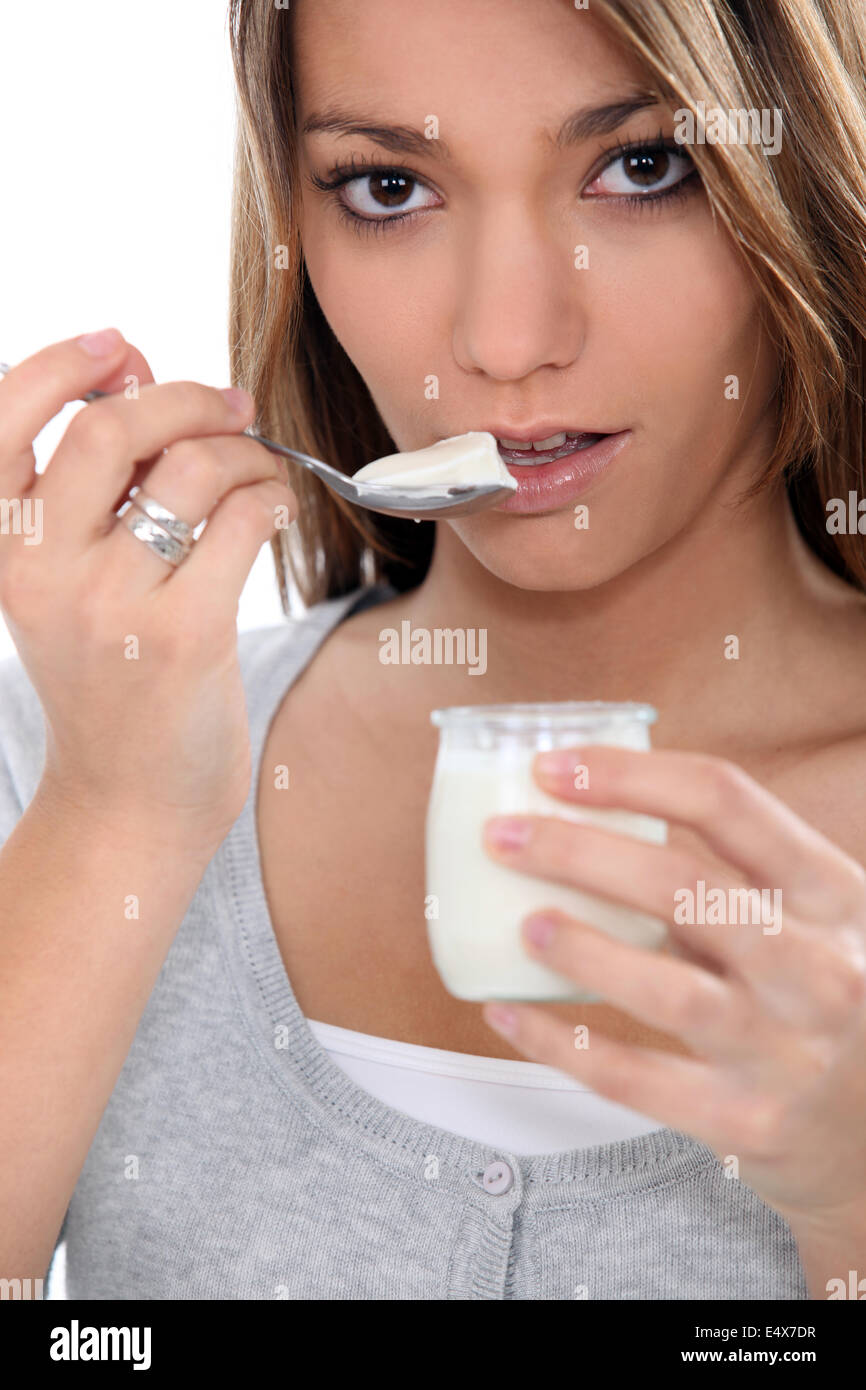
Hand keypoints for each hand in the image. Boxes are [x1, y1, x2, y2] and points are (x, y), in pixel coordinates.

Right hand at [0, 329, 297, 855]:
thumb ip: (87, 490)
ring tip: (260, 474)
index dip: (62, 365)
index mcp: (1, 549)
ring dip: (245, 453)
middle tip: (232, 406)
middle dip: (186, 397)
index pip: (2, 421)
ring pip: (191, 469)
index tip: (121, 347)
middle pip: (112, 429)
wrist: (126, 802)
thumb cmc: (108, 681)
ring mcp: (111, 604)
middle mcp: (41, 571)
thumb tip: (134, 367)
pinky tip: (276, 511)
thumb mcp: (64, 585)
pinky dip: (272, 498)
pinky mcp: (184, 635)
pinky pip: (243, 520)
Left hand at [480, 744, 865, 1228]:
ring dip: (581, 949)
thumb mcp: (815, 919)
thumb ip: (727, 880)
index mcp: (831, 891)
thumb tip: (587, 825)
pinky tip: (512, 1014)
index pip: (724, 802)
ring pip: (667, 990)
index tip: (552, 768)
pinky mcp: (747, 1123)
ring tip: (522, 924)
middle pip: (682, 886)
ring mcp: (785, 1050)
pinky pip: (634, 1080)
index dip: (627, 775)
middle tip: (505, 835)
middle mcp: (816, 966)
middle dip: (578, 851)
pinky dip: (562, 1044)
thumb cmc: (829, 998)